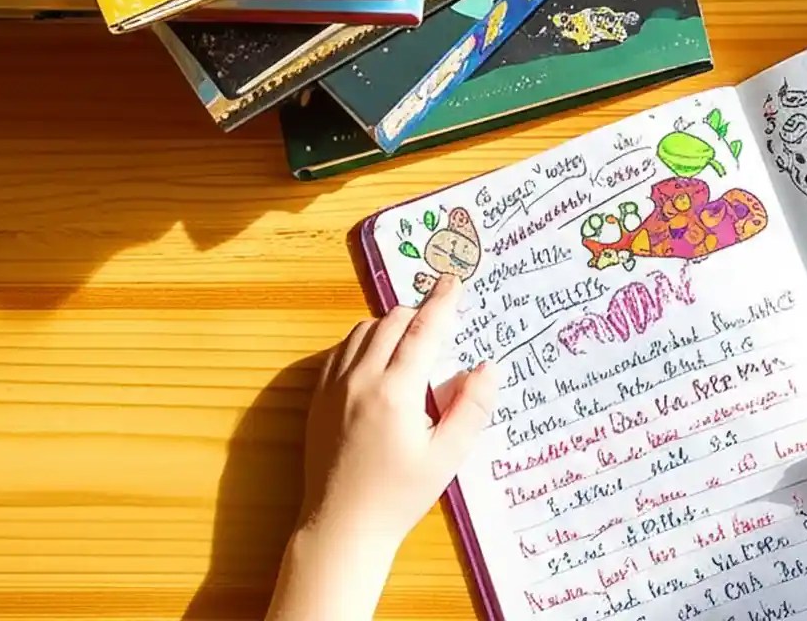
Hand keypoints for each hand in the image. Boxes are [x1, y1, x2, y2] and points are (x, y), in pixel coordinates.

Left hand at [267, 274, 497, 620]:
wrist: (342, 526)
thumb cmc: (399, 496)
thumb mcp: (447, 457)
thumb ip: (472, 408)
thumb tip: (489, 367)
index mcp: (396, 392)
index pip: (424, 331)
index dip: (442, 302)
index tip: (454, 280)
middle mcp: (360, 380)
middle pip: (391, 322)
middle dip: (418, 313)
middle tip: (440, 322)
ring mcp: (333, 387)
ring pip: (362, 332)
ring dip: (390, 326)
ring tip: (412, 343)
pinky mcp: (318, 399)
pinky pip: (340, 351)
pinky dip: (363, 343)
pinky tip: (378, 361)